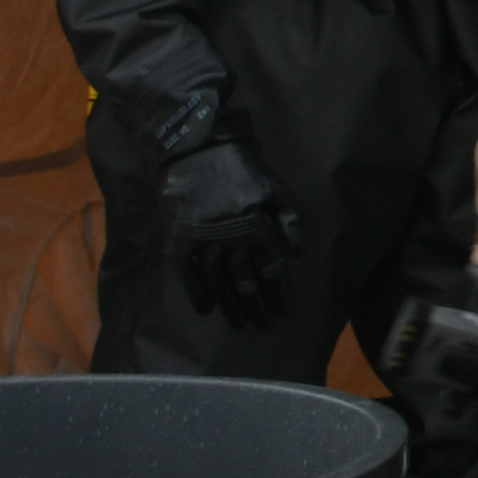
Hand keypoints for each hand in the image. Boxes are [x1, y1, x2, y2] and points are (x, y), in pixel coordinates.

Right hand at [159, 135, 304, 329]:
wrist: (197, 151)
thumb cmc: (242, 168)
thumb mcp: (276, 189)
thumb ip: (289, 221)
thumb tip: (298, 253)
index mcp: (259, 228)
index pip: (272, 272)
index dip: (278, 295)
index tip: (283, 312)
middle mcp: (233, 242)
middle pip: (247, 285)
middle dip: (258, 309)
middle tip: (264, 326)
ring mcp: (204, 244)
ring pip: (220, 286)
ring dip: (232, 308)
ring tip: (241, 324)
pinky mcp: (179, 242)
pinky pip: (189, 278)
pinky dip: (198, 296)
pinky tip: (207, 310)